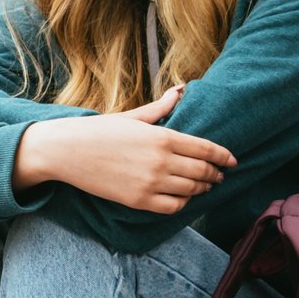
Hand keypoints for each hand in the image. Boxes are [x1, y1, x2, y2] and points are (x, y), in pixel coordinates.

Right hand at [13, 85, 237, 214]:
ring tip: (204, 186)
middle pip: (203, 171)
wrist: (66, 151)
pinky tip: (182, 196)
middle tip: (219, 175)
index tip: (232, 161)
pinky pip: (173, 206)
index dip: (224, 157)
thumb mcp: (132, 116)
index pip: (207, 149)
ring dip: (202, 189)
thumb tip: (180, 91)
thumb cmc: (98, 130)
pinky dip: (183, 203)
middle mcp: (161, 161)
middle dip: (215, 174)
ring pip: (191, 190)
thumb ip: (161, 109)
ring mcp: (150, 183)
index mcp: (163, 137)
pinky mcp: (138, 200)